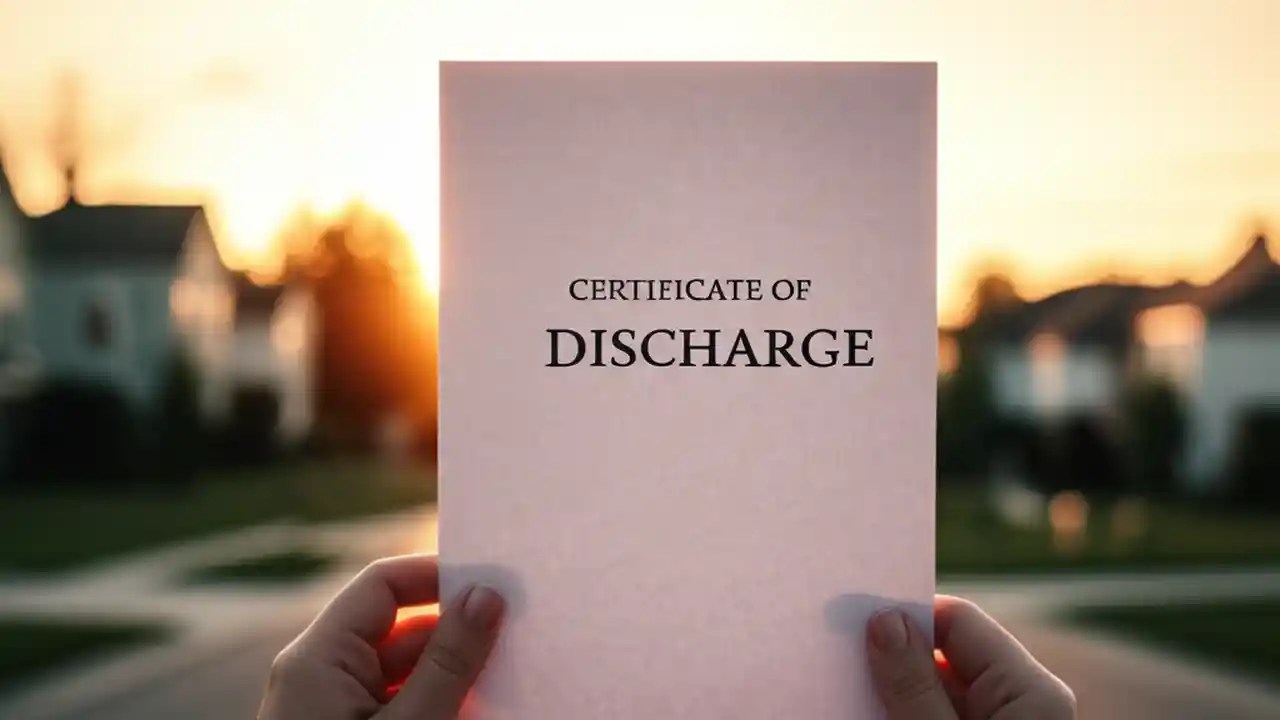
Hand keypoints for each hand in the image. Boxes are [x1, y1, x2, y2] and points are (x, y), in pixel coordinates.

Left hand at [258, 555, 504, 719]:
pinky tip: (480, 706)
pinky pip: (396, 705)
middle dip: (458, 634)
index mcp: (316, 658)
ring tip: (510, 676)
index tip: (496, 584)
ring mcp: (330, 709)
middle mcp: (318, 676)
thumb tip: (485, 595)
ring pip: (404, 674)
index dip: (438, 576)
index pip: (383, 584)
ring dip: (452, 675)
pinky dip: (435, 703)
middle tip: (519, 634)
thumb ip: (448, 663)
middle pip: (400, 630)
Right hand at [867, 595, 1074, 718]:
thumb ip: (914, 687)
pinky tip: (875, 709)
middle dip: (895, 656)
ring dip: (898, 689)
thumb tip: (885, 618)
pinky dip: (911, 710)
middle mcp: (1025, 700)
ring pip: (940, 688)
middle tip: (841, 656)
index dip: (904, 616)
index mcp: (1032, 690)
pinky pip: (944, 712)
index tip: (850, 622)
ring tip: (854, 687)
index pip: (957, 619)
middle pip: (946, 653)